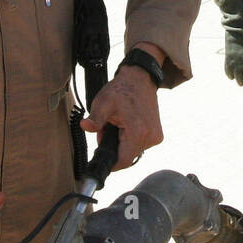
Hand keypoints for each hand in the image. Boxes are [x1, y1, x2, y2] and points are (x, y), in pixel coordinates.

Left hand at [81, 52, 164, 170]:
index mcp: (138, 132)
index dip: (109, 163)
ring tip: (117, 125)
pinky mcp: (157, 135)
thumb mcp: (103, 102)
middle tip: (106, 130)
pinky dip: (130, 139)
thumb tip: (85, 127)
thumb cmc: (121, 90)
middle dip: (114, 148)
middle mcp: (151, 137)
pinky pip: (140, 145)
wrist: (140, 79)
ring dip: (122, 144)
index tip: (99, 157)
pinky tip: (126, 125)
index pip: (123, 161)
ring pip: (133, 152)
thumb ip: (95, 118)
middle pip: (127, 157)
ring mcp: (156, 137)